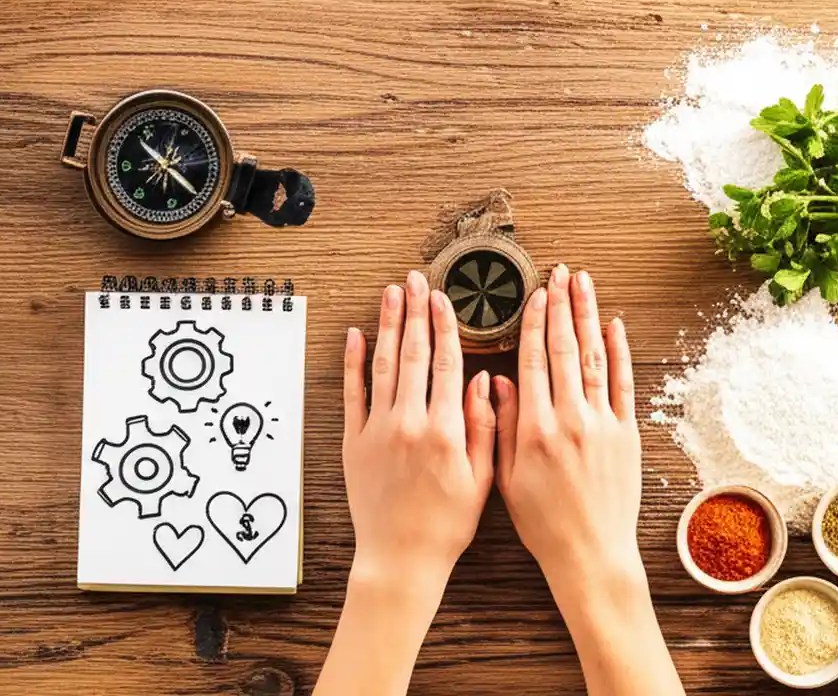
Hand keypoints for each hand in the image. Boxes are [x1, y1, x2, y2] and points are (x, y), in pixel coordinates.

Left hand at [342, 270, 494, 588]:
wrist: (401, 558)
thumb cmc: (447, 524)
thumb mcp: (482, 478)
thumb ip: (484, 426)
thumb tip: (485, 381)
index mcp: (445, 430)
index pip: (445, 363)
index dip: (444, 326)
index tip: (443, 299)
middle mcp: (409, 423)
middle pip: (411, 354)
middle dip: (414, 312)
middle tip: (414, 280)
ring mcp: (378, 430)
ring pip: (381, 366)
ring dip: (386, 325)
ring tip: (390, 293)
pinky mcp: (354, 443)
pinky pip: (352, 394)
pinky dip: (353, 363)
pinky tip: (355, 335)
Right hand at [494, 264, 641, 586]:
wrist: (590, 554)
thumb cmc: (544, 523)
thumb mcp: (507, 477)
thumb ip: (502, 426)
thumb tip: (497, 381)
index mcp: (535, 430)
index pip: (535, 362)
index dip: (535, 323)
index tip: (534, 294)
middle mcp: (571, 420)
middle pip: (566, 350)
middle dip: (561, 306)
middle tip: (559, 273)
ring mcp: (603, 425)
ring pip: (595, 358)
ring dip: (588, 316)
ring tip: (583, 283)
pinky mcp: (627, 434)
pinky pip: (624, 385)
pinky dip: (620, 352)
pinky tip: (614, 325)